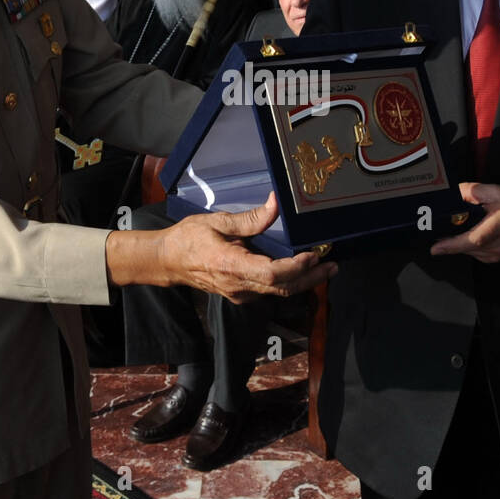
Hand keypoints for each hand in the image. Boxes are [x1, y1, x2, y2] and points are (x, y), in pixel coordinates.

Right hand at [108, 193, 335, 302]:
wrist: (167, 262)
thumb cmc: (188, 239)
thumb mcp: (218, 221)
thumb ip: (251, 218)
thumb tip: (275, 204)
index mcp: (231, 265)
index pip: (272, 273)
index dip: (296, 267)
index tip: (313, 254)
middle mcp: (238, 285)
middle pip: (282, 287)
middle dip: (310, 277)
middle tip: (332, 265)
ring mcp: (240, 293)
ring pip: (278, 292)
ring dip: (303, 281)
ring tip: (324, 267)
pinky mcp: (240, 294)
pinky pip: (269, 290)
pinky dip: (288, 282)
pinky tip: (300, 271)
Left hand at [429, 183, 499, 263]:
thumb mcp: (498, 192)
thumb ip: (473, 191)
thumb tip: (453, 193)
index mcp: (499, 225)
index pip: (475, 239)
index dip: (453, 244)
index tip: (436, 247)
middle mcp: (497, 245)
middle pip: (465, 246)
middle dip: (448, 239)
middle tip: (436, 228)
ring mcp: (494, 255)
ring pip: (466, 251)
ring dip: (458, 241)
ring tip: (459, 226)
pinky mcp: (492, 260)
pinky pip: (472, 253)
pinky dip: (466, 244)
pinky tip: (469, 232)